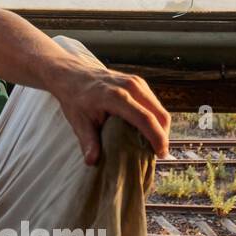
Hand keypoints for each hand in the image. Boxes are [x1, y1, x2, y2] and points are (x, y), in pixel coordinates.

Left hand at [52, 64, 171, 165]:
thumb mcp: (78, 121)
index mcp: (115, 97)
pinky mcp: (139, 82)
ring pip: (159, 108)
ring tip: (153, 144)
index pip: (145, 119)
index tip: (160, 154)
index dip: (157, 138)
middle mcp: (130, 86)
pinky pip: (154, 103)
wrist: (73, 74)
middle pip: (159, 114)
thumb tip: (92, 162)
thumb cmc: (75, 98)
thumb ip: (88, 141)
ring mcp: (136, 82)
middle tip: (157, 153)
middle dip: (163, 136)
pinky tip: (147, 130)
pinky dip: (155, 118)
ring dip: (160, 127)